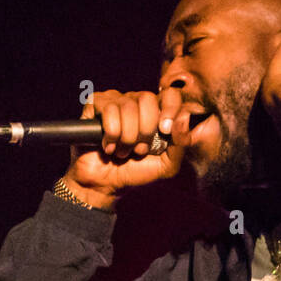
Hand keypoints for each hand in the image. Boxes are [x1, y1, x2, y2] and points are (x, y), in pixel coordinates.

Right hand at [64, 89, 185, 202]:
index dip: (170, 109)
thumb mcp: (166, 165)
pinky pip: (108, 110)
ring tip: (121, 151)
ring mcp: (115, 100)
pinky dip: (110, 134)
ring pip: (127, 106)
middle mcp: (136, 102)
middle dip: (144, 130)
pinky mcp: (95, 104)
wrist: (105, 185)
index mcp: (156, 112)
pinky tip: (107, 145)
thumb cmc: (135, 172)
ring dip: (126, 138)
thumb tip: (185, 118)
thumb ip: (181, 144)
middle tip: (138, 149)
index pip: (170, 95)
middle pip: (147, 98)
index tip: (165, 130)